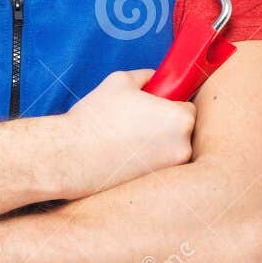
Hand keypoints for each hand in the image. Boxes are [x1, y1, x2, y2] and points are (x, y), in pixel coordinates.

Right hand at [65, 69, 194, 190]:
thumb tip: (155, 77)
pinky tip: (125, 156)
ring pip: (171, 152)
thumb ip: (146, 76)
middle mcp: (183, 147)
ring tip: (128, 140)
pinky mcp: (155, 186)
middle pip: (183, 132)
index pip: (189, 108)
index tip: (153, 108)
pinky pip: (158, 168)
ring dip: (158, 146)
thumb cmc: (96, 117)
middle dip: (166, 127)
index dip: (170, 105)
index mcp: (181, 118)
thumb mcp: (121, 81)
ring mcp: (171, 170)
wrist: (71, 155)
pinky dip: (147, 163)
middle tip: (138, 124)